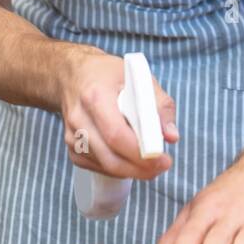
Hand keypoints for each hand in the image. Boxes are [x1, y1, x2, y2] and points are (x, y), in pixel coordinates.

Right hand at [59, 45, 178, 180]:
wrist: (73, 74)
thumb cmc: (107, 74)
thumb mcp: (139, 77)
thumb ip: (160, 105)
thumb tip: (171, 136)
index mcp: (95, 96)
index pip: (116, 134)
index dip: (140, 152)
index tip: (162, 158)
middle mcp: (79, 117)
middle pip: (109, 156)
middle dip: (139, 167)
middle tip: (160, 166)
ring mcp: (72, 134)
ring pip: (103, 165)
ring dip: (130, 170)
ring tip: (150, 163)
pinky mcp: (71, 146)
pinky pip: (96, 166)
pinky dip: (116, 168)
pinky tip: (128, 159)